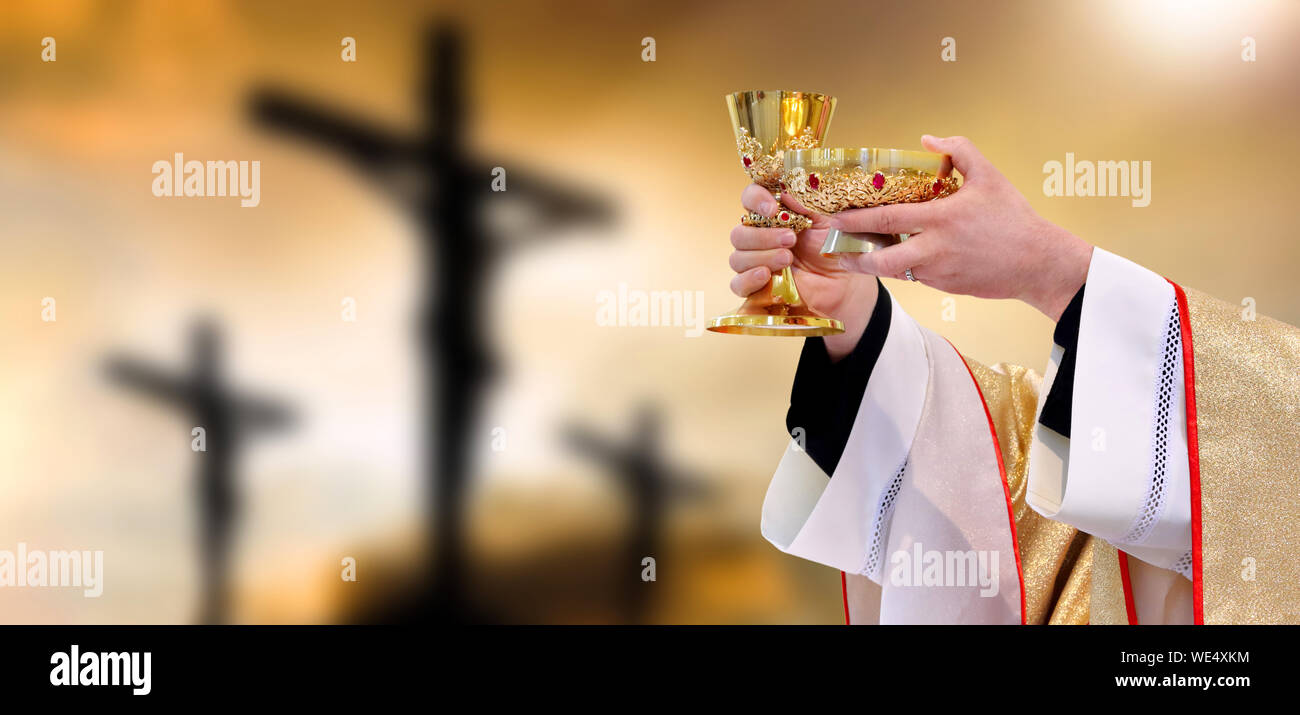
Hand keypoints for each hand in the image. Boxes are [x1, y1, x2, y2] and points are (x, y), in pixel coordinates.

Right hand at [730, 184, 877, 357]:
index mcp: (772, 215)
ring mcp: (755, 262)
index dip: (755, 200)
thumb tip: (785, 191)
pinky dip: (748, 278)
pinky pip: (738, 284)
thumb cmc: (833, 246)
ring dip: (762, 256)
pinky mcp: (757, 287)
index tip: (772, 208)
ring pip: (737, 258)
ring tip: (788, 259)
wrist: (844, 281)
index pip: (749, 198)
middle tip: (790, 239)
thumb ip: (806, 202)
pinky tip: (766, 275)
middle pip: (739, 233)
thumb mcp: (827, 218)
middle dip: (763, 236)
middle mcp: (759, 236)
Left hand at [830, 135, 1092, 320]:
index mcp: (941, 219)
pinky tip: (893, 258)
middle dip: (851, 255)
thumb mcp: (989, 175)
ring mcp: (937, 272)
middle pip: (879, 259)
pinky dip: (901, 268)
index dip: (855, 219)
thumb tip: (927, 140)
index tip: (835, 217)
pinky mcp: (944, 287)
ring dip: (871, 265)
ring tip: (852, 256)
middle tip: (831, 248)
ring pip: (893, 272)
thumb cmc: (1013, 217)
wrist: (1037, 262)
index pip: (886, 219)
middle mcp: (934, 249)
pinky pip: (914, 278)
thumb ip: (959, 151)